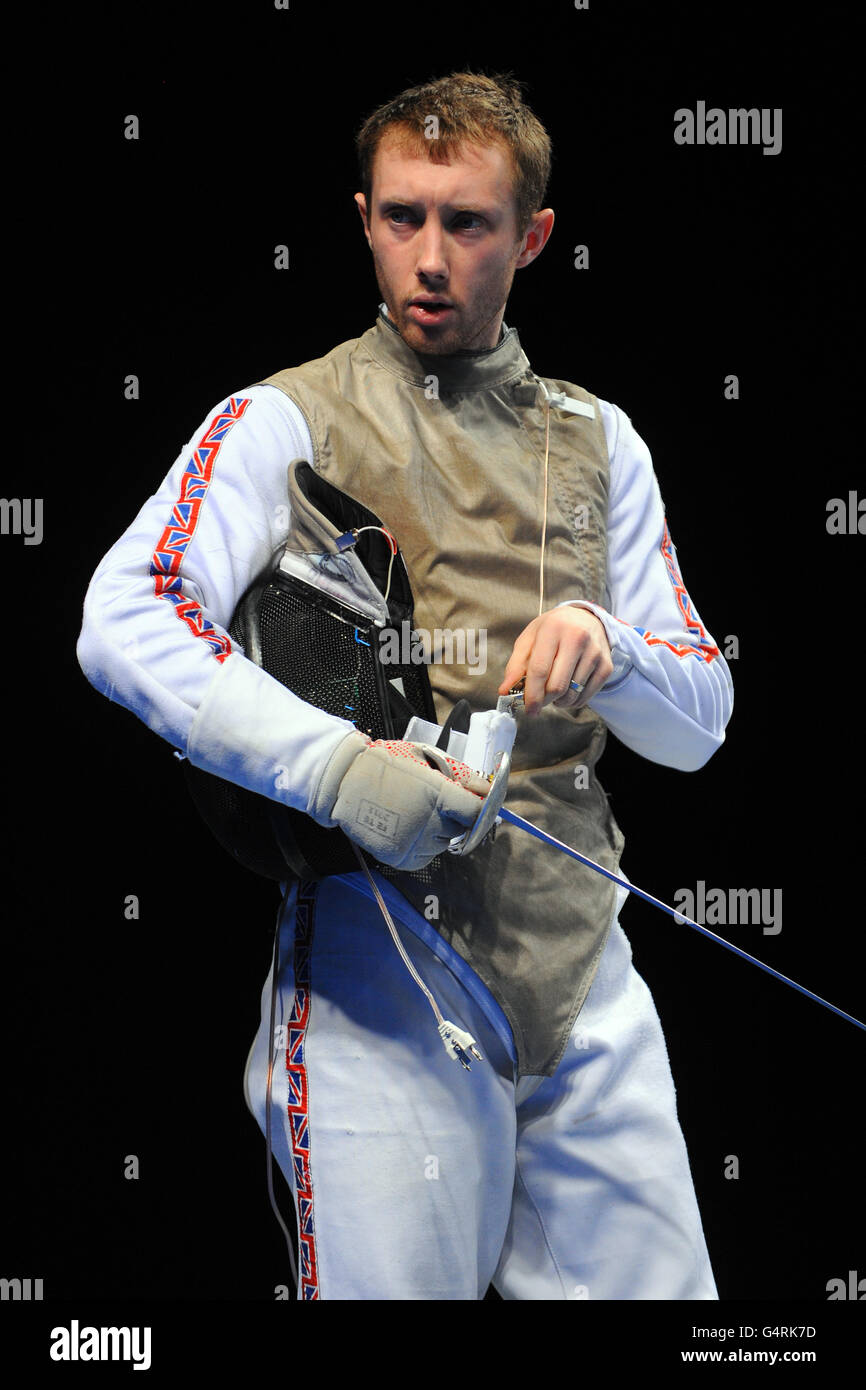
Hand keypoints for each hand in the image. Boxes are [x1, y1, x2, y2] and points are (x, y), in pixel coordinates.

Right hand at [309, 732, 487, 870]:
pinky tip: (405, 828)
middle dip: (452, 818)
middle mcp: (428, 822)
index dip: (480, 809)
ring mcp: (413, 843)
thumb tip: (486, 792)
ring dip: (436, 832)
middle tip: (430, 803)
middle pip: (460, 829)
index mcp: (437, 794)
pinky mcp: (400, 858)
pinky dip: (421, 846)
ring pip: (442, 844)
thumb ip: (460, 776)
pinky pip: (425, 857)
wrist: (345, 782)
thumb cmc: (388, 766)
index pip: (477, 813)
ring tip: (412, 814)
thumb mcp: (426, 759)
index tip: (475, 805)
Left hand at [499, 606, 612, 716]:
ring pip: (572, 693)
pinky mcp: (606, 665)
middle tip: (538, 702)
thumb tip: (505, 691)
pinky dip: (573, 701)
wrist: (586, 619)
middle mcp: (577, 638)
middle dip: (544, 700)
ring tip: (553, 691)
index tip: (527, 709)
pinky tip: (568, 691)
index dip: (531, 694)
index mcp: (553, 629)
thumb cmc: (553, 631)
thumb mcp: (530, 639)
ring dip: (558, 701)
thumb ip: (516, 665)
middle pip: (557, 685)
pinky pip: (586, 696)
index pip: (539, 669)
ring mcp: (595, 652)